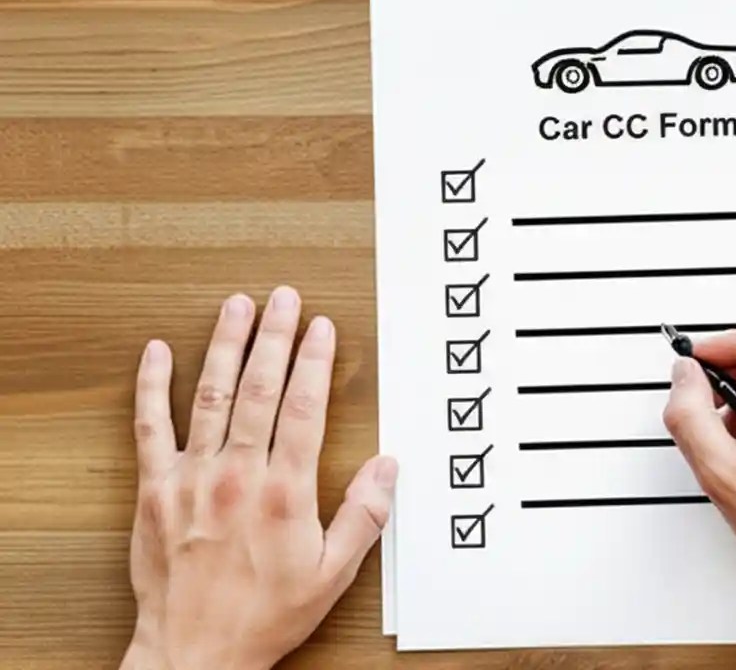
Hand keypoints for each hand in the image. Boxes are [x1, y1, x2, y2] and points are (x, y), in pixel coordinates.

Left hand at [121, 288, 396, 669]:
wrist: (195, 653)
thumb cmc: (264, 616)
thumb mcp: (332, 574)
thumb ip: (364, 517)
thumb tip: (389, 468)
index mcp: (284, 492)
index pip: (302, 408)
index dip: (313, 362)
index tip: (321, 328)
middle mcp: (237, 475)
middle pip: (258, 388)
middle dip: (273, 336)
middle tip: (283, 297)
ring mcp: (192, 477)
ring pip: (210, 395)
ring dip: (224, 345)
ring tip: (236, 306)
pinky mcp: (155, 489)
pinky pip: (150, 426)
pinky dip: (152, 386)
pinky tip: (156, 352)